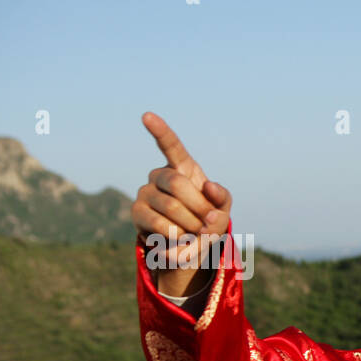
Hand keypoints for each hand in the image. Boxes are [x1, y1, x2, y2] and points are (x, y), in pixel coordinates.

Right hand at [131, 112, 232, 288]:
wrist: (190, 245)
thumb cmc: (207, 220)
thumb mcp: (222, 208)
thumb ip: (222, 197)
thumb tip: (208, 186)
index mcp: (181, 167)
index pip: (170, 145)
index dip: (160, 130)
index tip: (146, 116)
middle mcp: (159, 175)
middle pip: (177, 184)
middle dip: (199, 208)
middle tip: (208, 223)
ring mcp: (145, 192)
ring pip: (171, 207)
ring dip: (192, 226)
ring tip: (194, 232)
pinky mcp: (137, 213)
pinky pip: (161, 225)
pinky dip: (179, 237)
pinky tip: (180, 238)